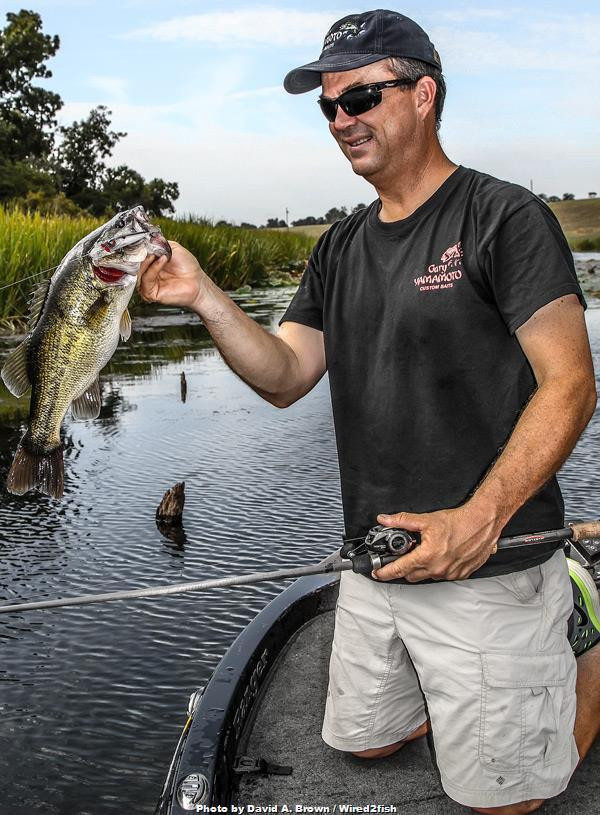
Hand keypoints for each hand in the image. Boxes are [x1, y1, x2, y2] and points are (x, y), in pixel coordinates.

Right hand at [138, 241, 207, 310]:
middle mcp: (148, 273)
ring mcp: (148, 283)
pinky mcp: (150, 293)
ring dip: (148, 260)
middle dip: (143, 253)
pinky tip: (163, 260)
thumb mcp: (173, 248)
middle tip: (151, 247)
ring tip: (160, 254)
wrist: (197, 282)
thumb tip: (147, 240)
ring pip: (139, 270)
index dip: (141, 247)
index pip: (138, 255)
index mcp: (151, 263)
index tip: (145, 240)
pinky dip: (153, 268)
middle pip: (136, 262)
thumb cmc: (188, 267)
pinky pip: (147, 279)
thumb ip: (159, 244)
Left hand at [373, 504, 500, 581]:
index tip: (377, 572)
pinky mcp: (460, 574)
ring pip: (427, 576)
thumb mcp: (426, 519)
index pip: (399, 569)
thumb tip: (385, 519)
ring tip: (426, 552)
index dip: (385, 572)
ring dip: (422, 568)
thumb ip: (402, 521)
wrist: (482, 523)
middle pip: (411, 575)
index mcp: (427, 556)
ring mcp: (449, 573)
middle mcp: (438, 568)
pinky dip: (438, 568)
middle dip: (404, 568)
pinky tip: (441, 556)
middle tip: (403, 556)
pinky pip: (443, 576)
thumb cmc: (459, 522)